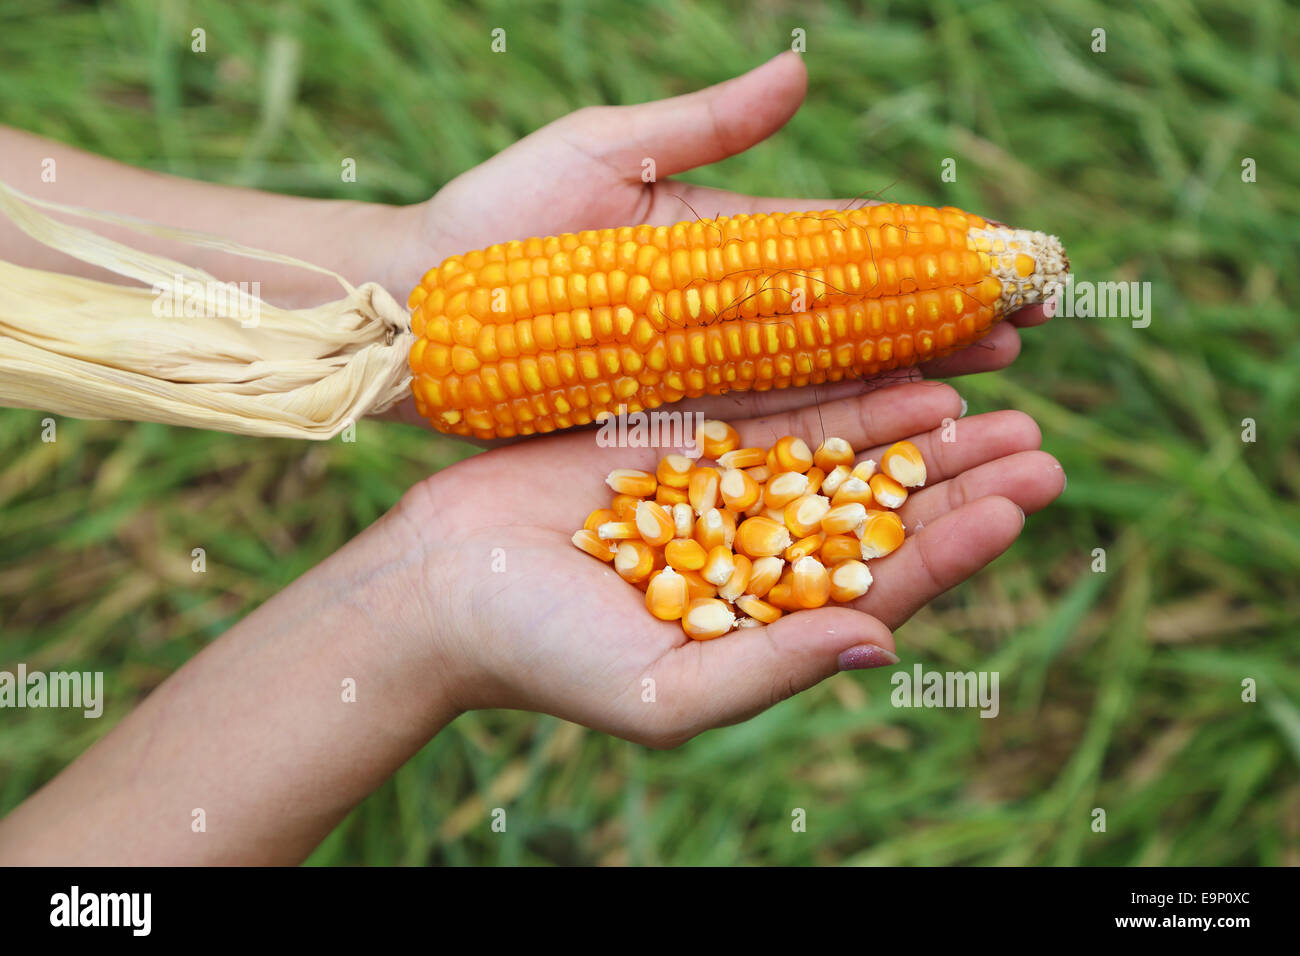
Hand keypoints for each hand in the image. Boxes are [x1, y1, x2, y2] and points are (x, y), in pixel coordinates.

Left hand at [379, 52, 1050, 432]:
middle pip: (852, 316)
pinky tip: (896, 435)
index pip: (846, 246)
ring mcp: (702, 372)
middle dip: (937, 321)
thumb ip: (705, 125)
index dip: (920, 252)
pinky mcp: (673, 425)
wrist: (421, 310)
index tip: (998, 256)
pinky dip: (833, 429)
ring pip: (823, 377)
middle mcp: (724, 312)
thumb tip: (804, 70)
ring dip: (907, 379)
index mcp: (721, 240)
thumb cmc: (499, 218)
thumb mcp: (603, 150)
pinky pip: (767, 426)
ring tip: (987, 381)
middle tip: (1025, 327)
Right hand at [392, 382, 1064, 746]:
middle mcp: (753, 552)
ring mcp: (719, 488)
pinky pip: (770, 401)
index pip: (878, 583)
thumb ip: (770, 669)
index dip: (951, 545)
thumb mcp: (662, 692)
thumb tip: (879, 649)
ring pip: (837, 450)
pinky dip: (834, 384)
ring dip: (913, 425)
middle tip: (1040, 444)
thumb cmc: (541, 656)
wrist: (440, 584)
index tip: (1019, 503)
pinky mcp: (678, 434)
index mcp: (762, 621)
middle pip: (876, 511)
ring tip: (995, 395)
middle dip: (956, 478)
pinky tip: (898, 366)